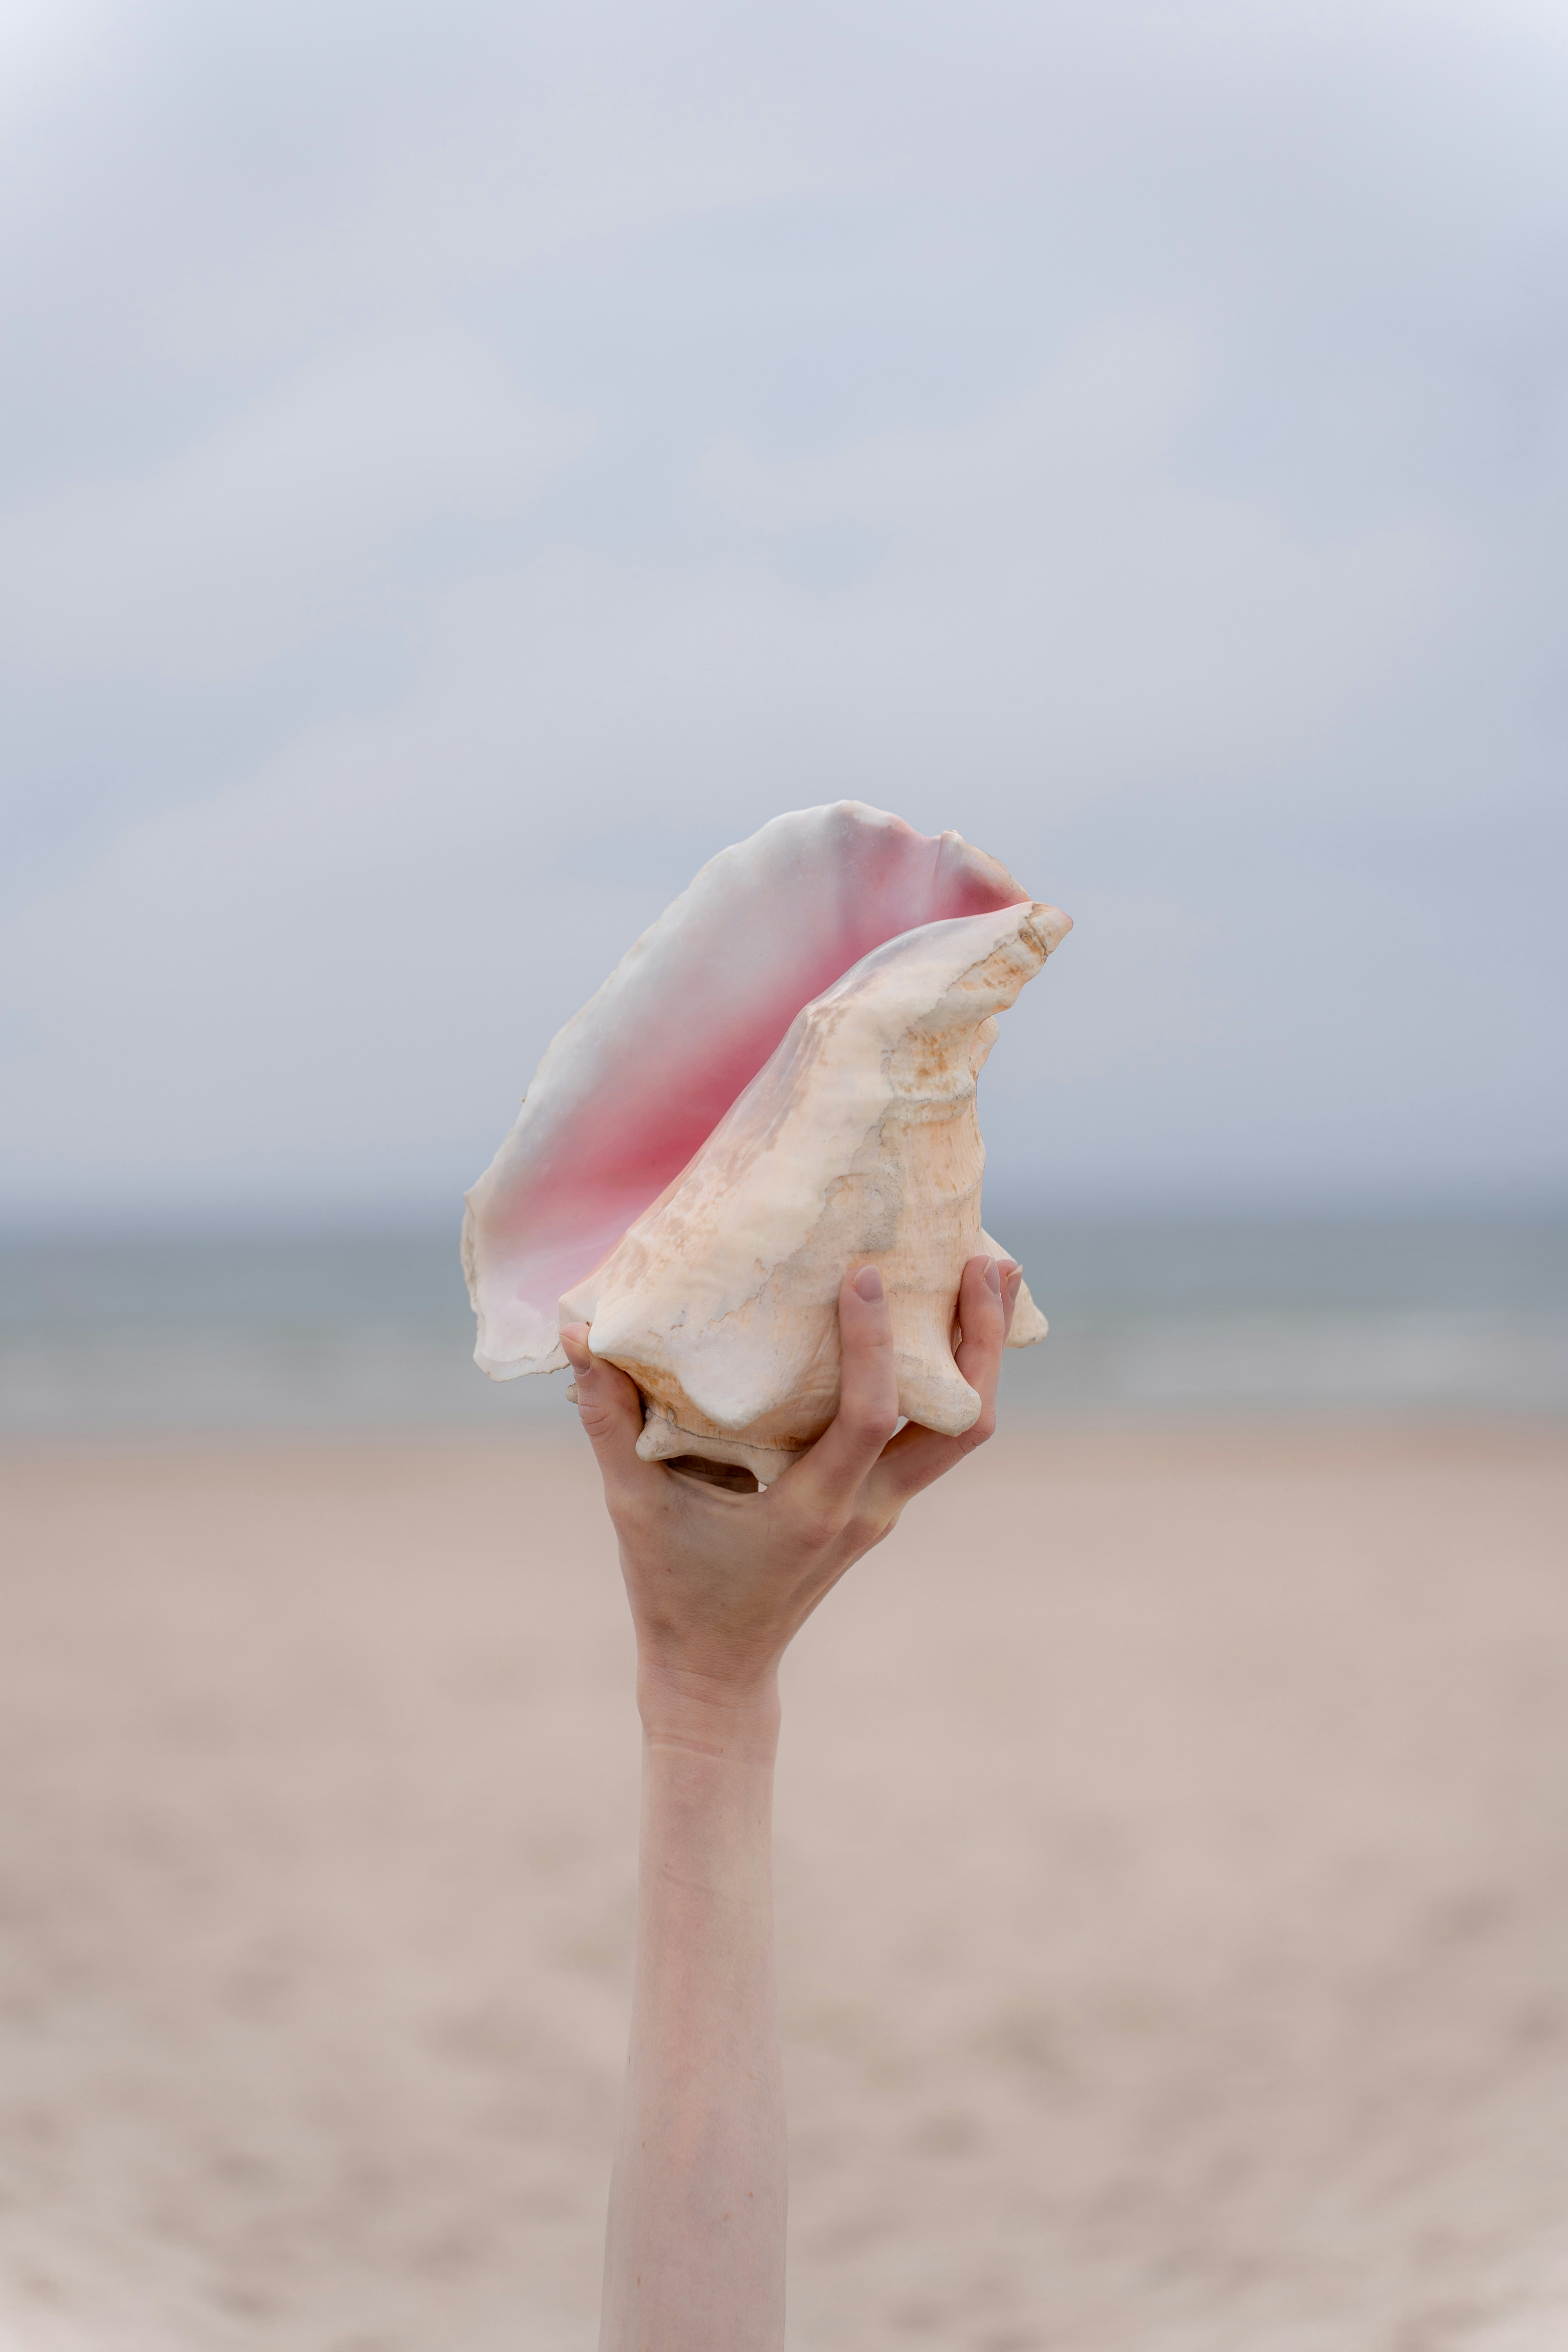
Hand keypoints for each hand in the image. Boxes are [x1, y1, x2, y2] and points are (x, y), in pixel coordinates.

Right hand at [559, 1254, 1022, 1746]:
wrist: (717, 1673)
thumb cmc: (672, 1592)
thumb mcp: (633, 1507)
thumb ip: (609, 1420)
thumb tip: (577, 1332)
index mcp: (815, 1509)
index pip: (871, 1418)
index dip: (875, 1344)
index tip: (865, 1274)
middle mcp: (868, 1509)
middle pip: (965, 1425)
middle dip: (982, 1341)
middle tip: (980, 1259)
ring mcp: (883, 1509)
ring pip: (967, 1431)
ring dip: (985, 1356)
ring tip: (991, 1273)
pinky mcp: (880, 1505)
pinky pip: (939, 1436)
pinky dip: (954, 1379)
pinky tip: (948, 1327)